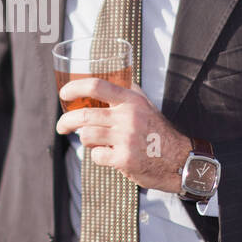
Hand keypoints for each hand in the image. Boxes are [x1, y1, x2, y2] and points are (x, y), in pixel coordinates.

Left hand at [56, 78, 192, 193]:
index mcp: (131, 100)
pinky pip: (96, 156)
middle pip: (84, 115)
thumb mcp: (146, 106)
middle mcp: (128, 117)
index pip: (96, 86)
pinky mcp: (124, 159)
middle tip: (61, 126)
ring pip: (87, 136)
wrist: (180, 160)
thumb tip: (107, 80)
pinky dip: (99, 156)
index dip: (74, 88)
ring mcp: (125, 139)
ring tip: (97, 142)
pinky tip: (110, 156)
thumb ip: (127, 92)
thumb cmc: (160, 132)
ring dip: (87, 140)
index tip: (64, 94)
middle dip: (66, 121)